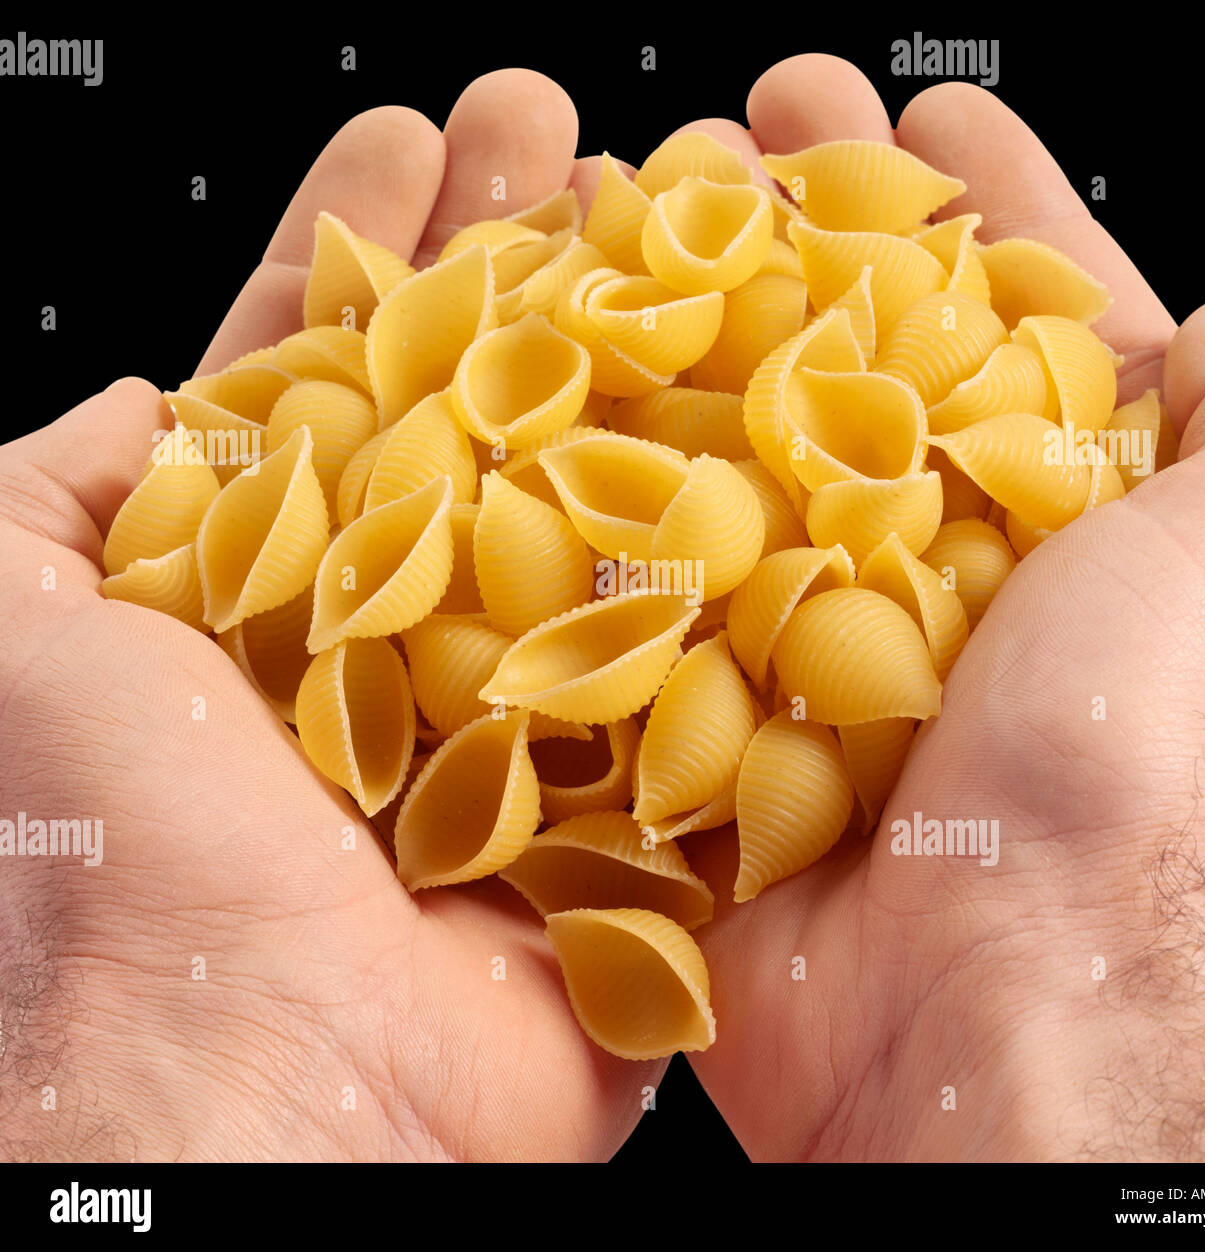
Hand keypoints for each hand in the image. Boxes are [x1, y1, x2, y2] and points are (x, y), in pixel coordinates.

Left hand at [0, 73, 660, 1162]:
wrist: (280, 1096)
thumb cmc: (126, 870)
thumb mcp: (11, 634)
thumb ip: (44, 499)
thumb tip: (139, 404)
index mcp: (279, 585)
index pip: (336, 377)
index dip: (372, 253)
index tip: (414, 139)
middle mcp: (414, 627)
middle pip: (482, 404)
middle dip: (519, 256)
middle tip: (568, 128)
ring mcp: (535, 695)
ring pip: (599, 491)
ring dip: (640, 351)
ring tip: (688, 210)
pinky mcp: (632, 776)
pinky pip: (697, 634)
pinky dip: (735, 526)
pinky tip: (777, 401)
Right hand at [685, 57, 1204, 1160]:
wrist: (988, 1016)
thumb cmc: (1138, 779)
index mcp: (1056, 526)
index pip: (1010, 322)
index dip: (972, 208)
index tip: (918, 113)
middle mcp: (921, 576)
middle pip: (848, 363)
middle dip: (797, 231)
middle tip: (737, 124)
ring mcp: (800, 642)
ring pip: (729, 450)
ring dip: (680, 329)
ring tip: (621, 209)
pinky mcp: (701, 714)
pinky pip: (633, 582)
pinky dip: (590, 491)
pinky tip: (547, 387)